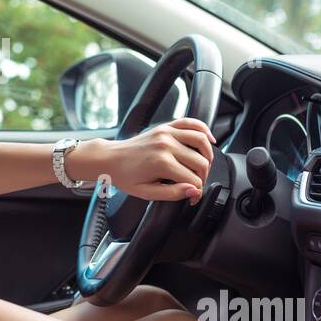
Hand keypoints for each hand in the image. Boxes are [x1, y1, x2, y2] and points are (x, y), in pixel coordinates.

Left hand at [72, 117, 215, 203]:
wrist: (110, 158)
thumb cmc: (125, 176)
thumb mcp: (146, 193)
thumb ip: (172, 194)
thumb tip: (194, 191)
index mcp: (162, 163)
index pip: (193, 179)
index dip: (196, 192)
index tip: (193, 197)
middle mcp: (166, 145)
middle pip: (200, 162)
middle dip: (203, 177)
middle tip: (196, 185)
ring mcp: (166, 133)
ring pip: (201, 141)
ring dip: (208, 156)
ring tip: (204, 167)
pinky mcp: (165, 126)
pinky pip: (191, 123)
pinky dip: (204, 129)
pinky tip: (210, 140)